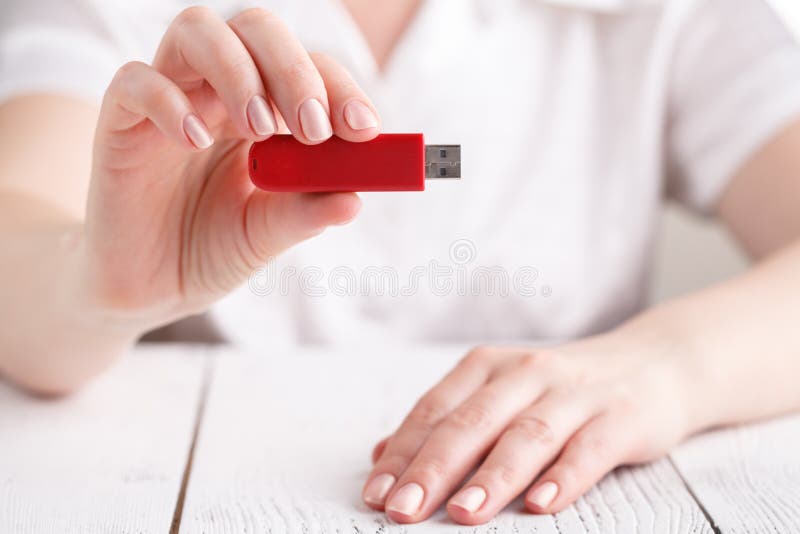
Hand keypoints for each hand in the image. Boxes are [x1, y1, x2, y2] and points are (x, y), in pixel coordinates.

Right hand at [84, 6, 379, 327]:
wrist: (148, 289)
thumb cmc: (211, 250)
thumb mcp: (267, 235)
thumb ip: (306, 213)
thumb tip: (355, 198)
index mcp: (265, 111)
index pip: (310, 69)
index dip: (341, 88)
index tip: (364, 130)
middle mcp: (219, 92)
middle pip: (258, 30)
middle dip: (294, 70)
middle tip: (313, 128)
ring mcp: (169, 99)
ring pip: (198, 30)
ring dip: (239, 71)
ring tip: (258, 129)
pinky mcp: (120, 122)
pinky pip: (135, 80)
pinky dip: (169, 102)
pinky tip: (195, 142)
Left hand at [362, 335, 699, 524]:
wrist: (651, 364)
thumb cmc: (559, 390)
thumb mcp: (499, 394)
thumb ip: (445, 422)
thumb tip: (380, 455)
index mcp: (488, 368)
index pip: (434, 411)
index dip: (403, 452)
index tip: (376, 493)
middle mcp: (526, 374)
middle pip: (472, 423)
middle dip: (433, 469)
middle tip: (402, 512)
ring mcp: (574, 393)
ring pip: (526, 435)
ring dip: (493, 477)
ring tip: (462, 514)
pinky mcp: (619, 416)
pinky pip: (588, 448)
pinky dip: (564, 476)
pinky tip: (541, 504)